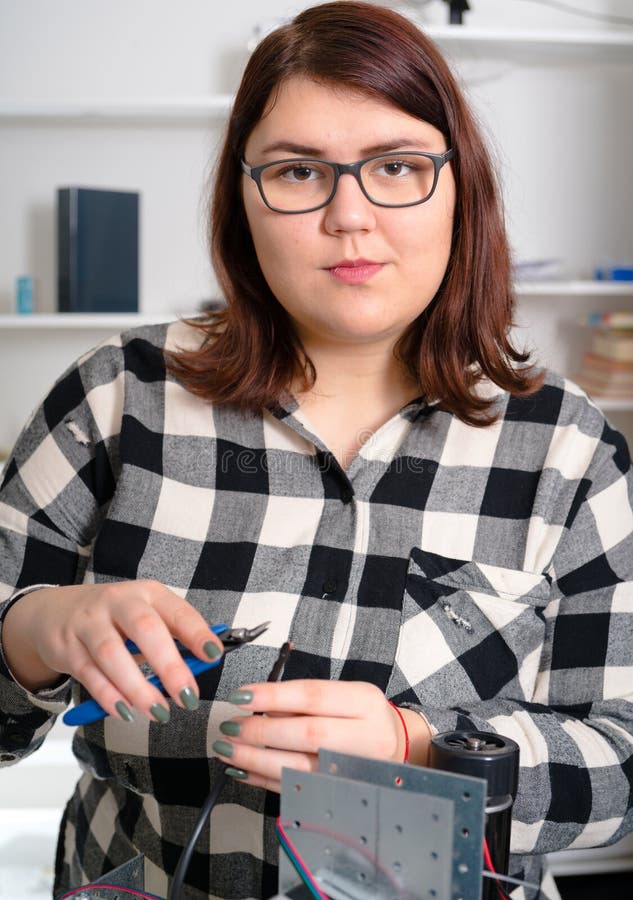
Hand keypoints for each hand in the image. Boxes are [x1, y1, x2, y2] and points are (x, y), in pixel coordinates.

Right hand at [2, 580, 223, 721]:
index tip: (213, 656)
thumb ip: (173, 637)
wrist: (55, 612)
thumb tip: (205, 662)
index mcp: (148, 593)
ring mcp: (89, 622)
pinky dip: (108, 696)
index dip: (197, 633)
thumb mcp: (146, 616)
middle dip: (169, 665)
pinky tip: (126, 711)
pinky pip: (89, 673)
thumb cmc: (115, 619)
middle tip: (186, 696)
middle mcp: (119, 602)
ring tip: (158, 712)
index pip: (177, 611)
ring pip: (112, 654)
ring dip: (137, 687)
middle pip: (145, 629)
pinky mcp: (67, 646)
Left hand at [212, 679, 429, 791]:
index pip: (313, 695)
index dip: (273, 696)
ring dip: (257, 761)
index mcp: (364, 702)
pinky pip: (297, 790)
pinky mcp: (342, 795)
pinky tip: (242, 772)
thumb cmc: (360, 717)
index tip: (240, 696)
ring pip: (301, 768)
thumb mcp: (342, 696)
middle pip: (308, 734)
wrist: (398, 747)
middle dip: (262, 732)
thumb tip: (257, 707)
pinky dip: (265, 781)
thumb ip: (303, 701)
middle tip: (230, 728)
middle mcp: (366, 737)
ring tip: (228, 751)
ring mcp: (355, 771)